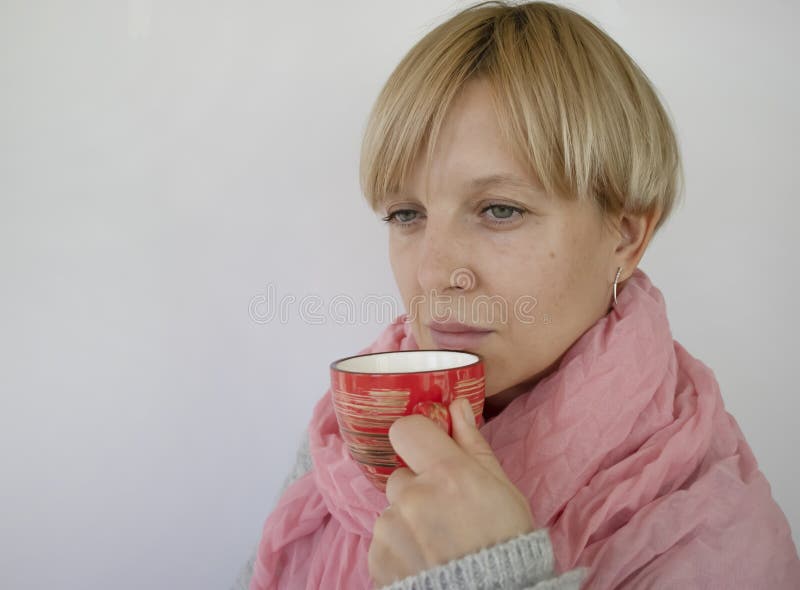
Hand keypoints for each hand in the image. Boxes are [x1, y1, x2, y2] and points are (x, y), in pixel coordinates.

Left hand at [367, 397, 535, 587]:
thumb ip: (473, 445)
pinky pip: (384, 541)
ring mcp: (391, 529)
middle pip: (401, 477)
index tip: (429, 453)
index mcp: (447, 474)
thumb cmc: (508, 545)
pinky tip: (426, 562)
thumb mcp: (503, 490)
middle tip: (447, 516)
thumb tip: (457, 406)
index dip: (417, 439)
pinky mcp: (378, 559)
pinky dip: (400, 550)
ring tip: (439, 546)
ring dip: (409, 522)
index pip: (405, 429)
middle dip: (419, 490)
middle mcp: (413, 497)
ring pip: (392, 510)